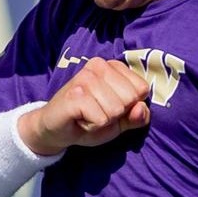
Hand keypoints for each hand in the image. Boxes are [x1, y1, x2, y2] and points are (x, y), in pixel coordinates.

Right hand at [18, 56, 150, 155]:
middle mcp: (98, 66)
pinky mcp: (75, 94)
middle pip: (130, 99)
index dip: (129, 107)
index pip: (142, 88)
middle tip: (97, 113)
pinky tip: (80, 120)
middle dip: (116, 115)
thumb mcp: (120, 121)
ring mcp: (85, 78)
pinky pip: (101, 119)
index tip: (109, 108)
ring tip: (88, 116)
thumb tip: (141, 109)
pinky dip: (93, 126)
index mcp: (112, 66)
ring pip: (116, 110)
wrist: (55, 130)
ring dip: (103, 121)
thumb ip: (137, 116)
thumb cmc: (89, 121)